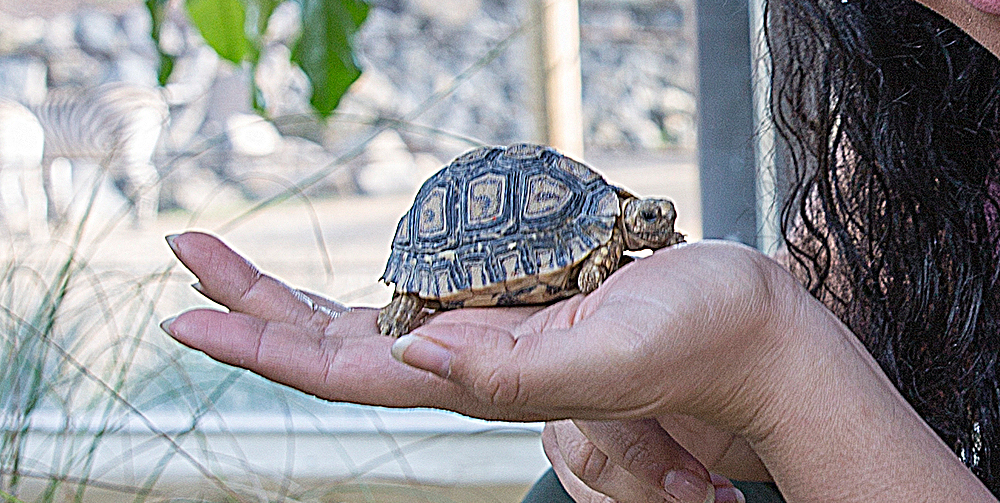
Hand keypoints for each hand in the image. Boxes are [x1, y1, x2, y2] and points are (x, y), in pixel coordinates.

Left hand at [163, 231, 993, 501]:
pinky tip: (325, 281)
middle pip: (331, 346)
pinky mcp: (504, 310)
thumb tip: (411, 357)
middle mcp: (466, 364)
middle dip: (251, 305)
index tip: (189, 319)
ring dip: (286, 293)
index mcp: (479, 379)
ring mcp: (480, 338)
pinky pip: (405, 301)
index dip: (262, 348)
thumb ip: (512, 370)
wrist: (740, 330)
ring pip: (357, 324)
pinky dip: (353, 289)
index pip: (345, 375)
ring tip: (223, 259)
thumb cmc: (690, 339)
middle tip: (185, 252)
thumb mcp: (609, 352)